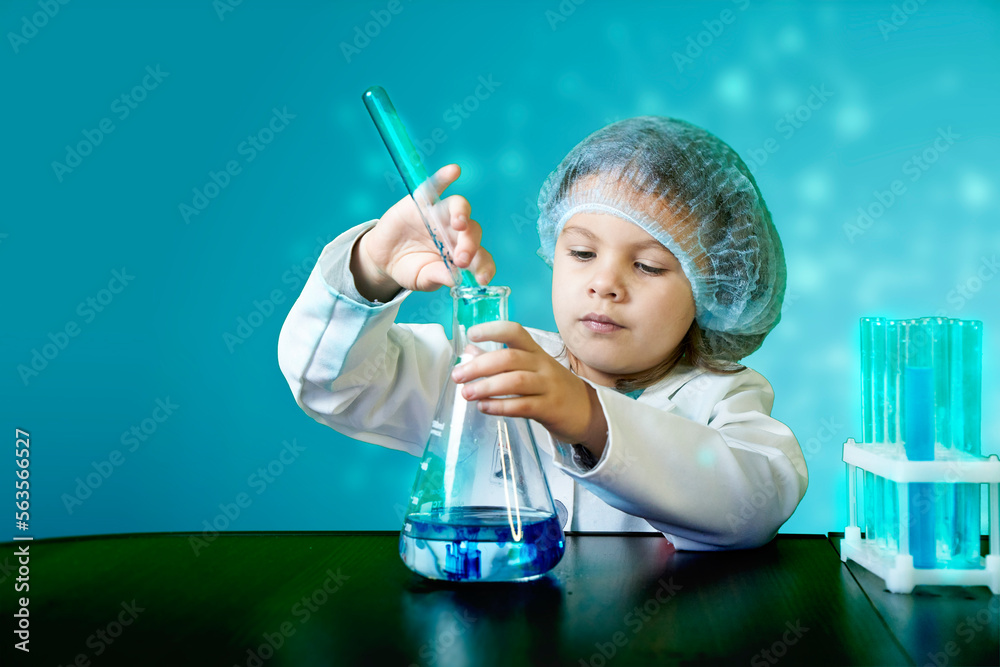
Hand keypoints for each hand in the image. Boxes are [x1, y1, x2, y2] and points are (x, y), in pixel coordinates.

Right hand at [351, 164, 494, 300]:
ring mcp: (441, 215)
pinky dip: (444, 177)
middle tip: (462, 260)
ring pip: (459, 207)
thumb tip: (455, 279)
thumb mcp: (422, 279)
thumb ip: (437, 277)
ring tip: (459, 224)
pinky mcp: (423, 202)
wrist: (384, 258)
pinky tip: (454, 171)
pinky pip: (435, 186)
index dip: (485, 267)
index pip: (481, 258)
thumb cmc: (410, 269)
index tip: (483, 279)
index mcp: (462, 254)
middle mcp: (456, 232)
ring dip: (461, 214)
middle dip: (469, 245)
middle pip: (472, 232)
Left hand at [449, 321, 608, 454]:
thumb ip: (499, 360)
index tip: (472, 334)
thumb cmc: (552, 388)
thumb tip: (469, 352)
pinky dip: (500, 406)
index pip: (515, 332)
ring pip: (515, 382)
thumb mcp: (529, 369)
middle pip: (509, 358)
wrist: (587, 412)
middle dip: (479, 365)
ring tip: (466, 394)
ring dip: (486, 387)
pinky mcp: (550, 408)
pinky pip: (522, 406)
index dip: (493, 329)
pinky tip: (484, 407)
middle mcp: (542, 365)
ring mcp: (548, 386)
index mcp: (535, 351)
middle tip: (457, 375)